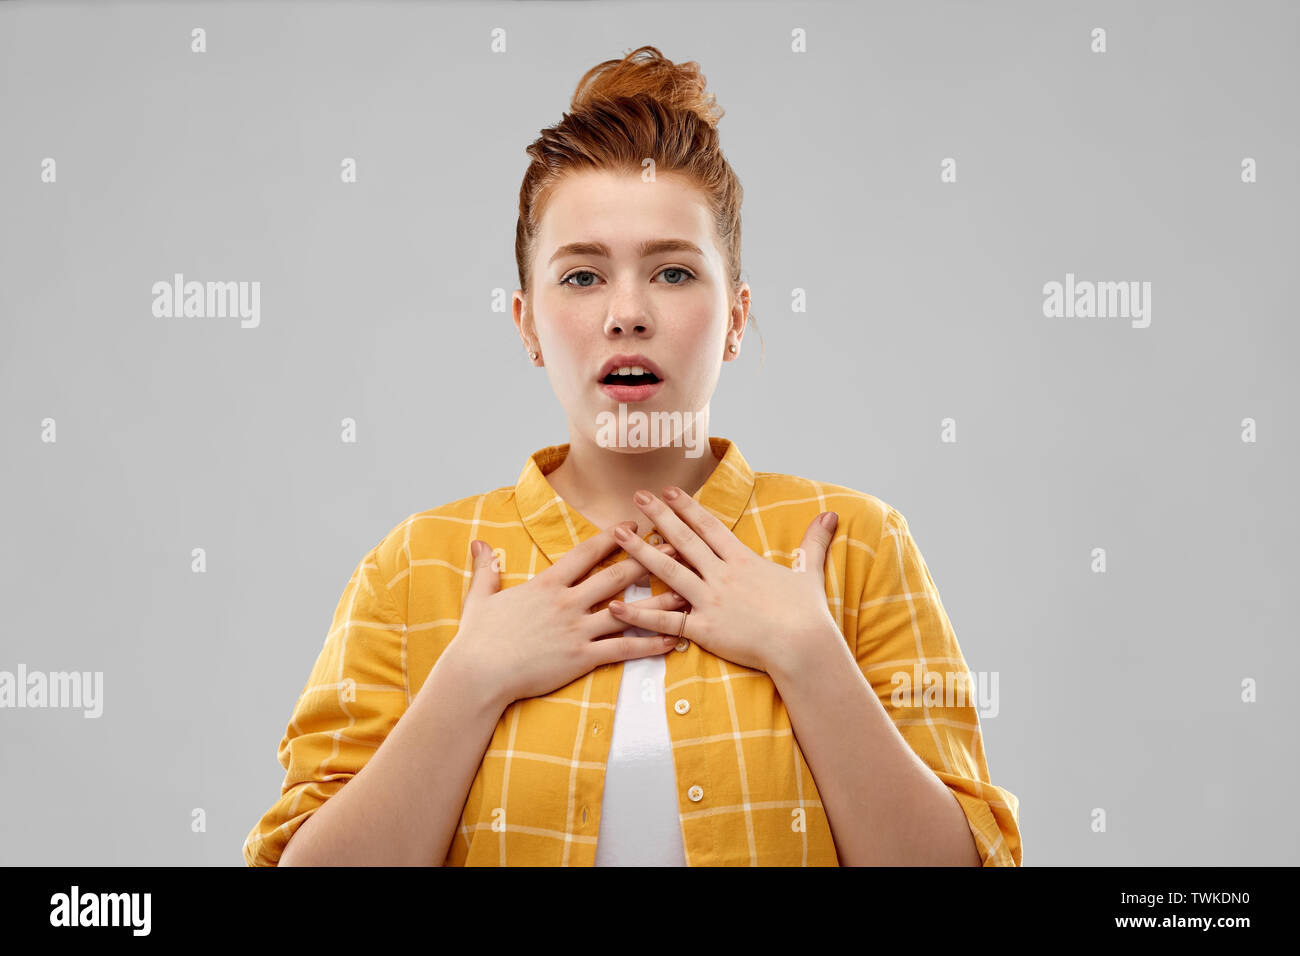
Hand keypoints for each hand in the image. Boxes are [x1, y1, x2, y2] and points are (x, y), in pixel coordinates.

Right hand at [447, 521, 689, 705]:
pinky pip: (623, 649)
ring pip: (627, 611)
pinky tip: (672, 639)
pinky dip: (650, 644)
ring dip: (659, 601)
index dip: (612, 537)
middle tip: (675, 546)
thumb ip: (487, 569)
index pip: (585, 554)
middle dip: (648, 559)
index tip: (633, 524)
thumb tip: (479, 543)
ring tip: (687, 591)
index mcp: (546, 585)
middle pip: (615, 576)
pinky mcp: (582, 658)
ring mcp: (577, 630)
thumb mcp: (481, 598)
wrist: (479, 674)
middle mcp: (567, 603)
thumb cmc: (478, 639)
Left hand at [607, 488, 840, 677]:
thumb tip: (830, 515)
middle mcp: (721, 575)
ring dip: (640, 552)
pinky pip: (665, 621)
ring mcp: (710, 601)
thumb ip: (813, 542)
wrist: (803, 646)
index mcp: (742, 560)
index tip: (668, 490)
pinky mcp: (704, 630)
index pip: (709, 527)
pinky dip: (639, 615)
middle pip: (684, 540)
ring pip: (668, 572)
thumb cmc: (808, 613)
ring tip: (617, 534)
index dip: (687, 507)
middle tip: (636, 497)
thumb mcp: (809, 571)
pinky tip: (615, 607)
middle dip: (659, 516)